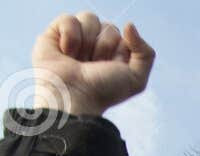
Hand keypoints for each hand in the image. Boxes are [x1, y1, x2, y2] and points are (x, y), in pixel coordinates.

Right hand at [30, 13, 153, 118]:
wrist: (74, 95)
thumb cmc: (104, 91)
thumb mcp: (136, 78)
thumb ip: (146, 53)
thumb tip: (129, 24)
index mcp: (116, 53)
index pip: (124, 35)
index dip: (120, 51)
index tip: (111, 68)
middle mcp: (96, 44)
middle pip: (108, 26)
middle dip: (104, 47)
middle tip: (93, 65)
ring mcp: (76, 38)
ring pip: (89, 17)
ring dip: (87, 42)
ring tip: (78, 60)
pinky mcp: (54, 34)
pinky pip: (68, 18)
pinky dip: (70, 35)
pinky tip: (65, 52)